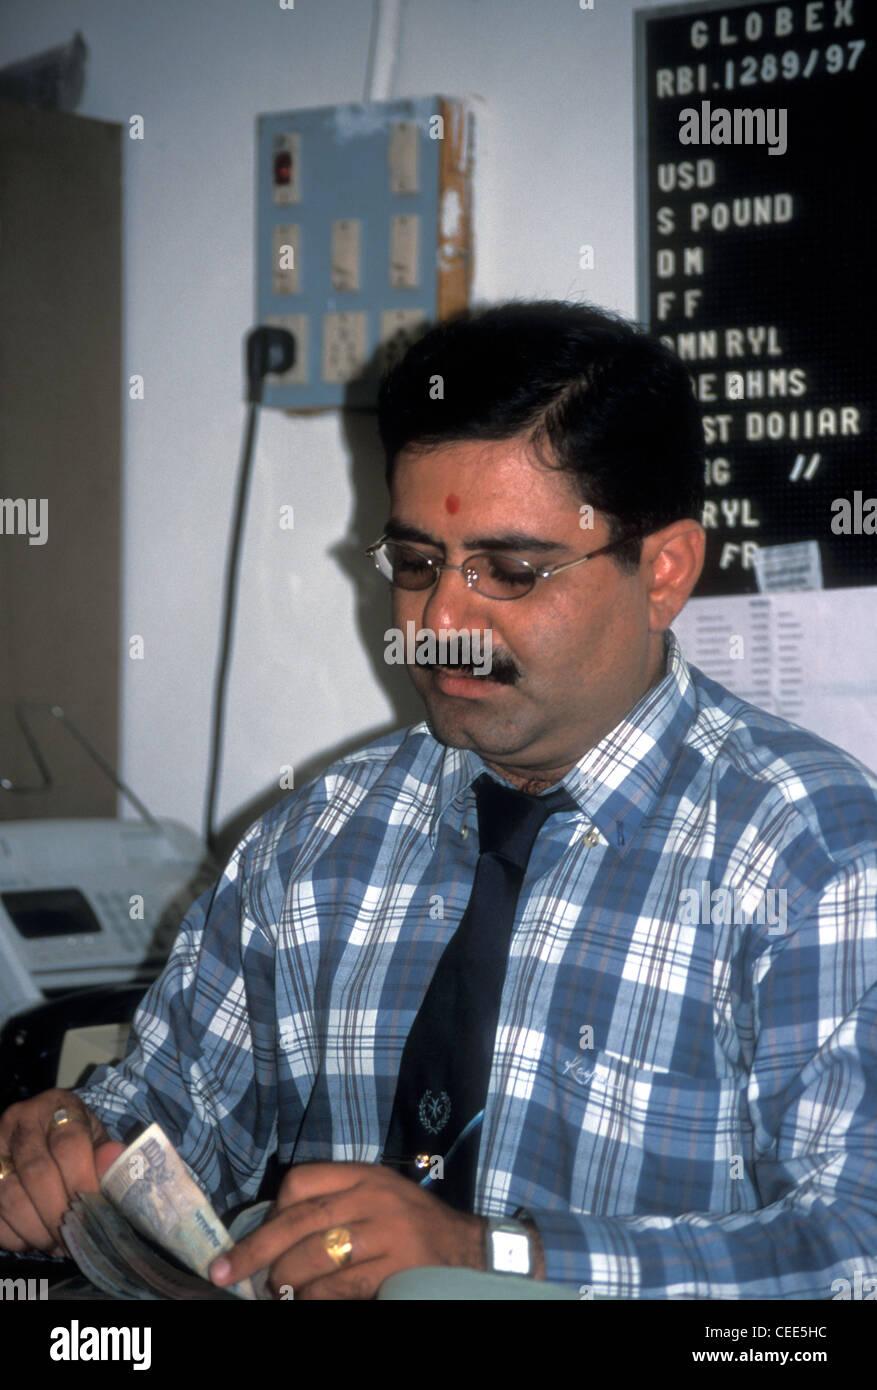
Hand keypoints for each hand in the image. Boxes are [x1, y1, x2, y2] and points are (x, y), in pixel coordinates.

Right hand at [0, 1088, 123, 1253]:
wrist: (39, 1127)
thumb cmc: (72, 1134)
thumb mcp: (94, 1135)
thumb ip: (105, 1153)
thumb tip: (116, 1160)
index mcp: (57, 1107)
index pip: (69, 1144)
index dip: (82, 1182)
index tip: (92, 1212)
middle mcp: (21, 1121)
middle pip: (37, 1173)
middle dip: (57, 1214)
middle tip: (73, 1239)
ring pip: (9, 1196)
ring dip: (35, 1229)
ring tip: (56, 1245)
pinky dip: (12, 1235)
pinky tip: (32, 1241)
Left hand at [209, 1161, 491, 1299]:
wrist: (471, 1251)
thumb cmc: (414, 1227)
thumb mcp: (378, 1199)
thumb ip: (336, 1205)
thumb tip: (272, 1235)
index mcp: (364, 1175)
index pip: (301, 1181)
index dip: (272, 1210)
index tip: (257, 1234)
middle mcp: (372, 1196)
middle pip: (297, 1219)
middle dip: (254, 1249)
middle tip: (224, 1272)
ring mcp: (385, 1232)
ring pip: (313, 1256)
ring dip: (285, 1280)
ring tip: (277, 1291)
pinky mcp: (394, 1267)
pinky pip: (337, 1288)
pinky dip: (314, 1299)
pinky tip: (308, 1302)